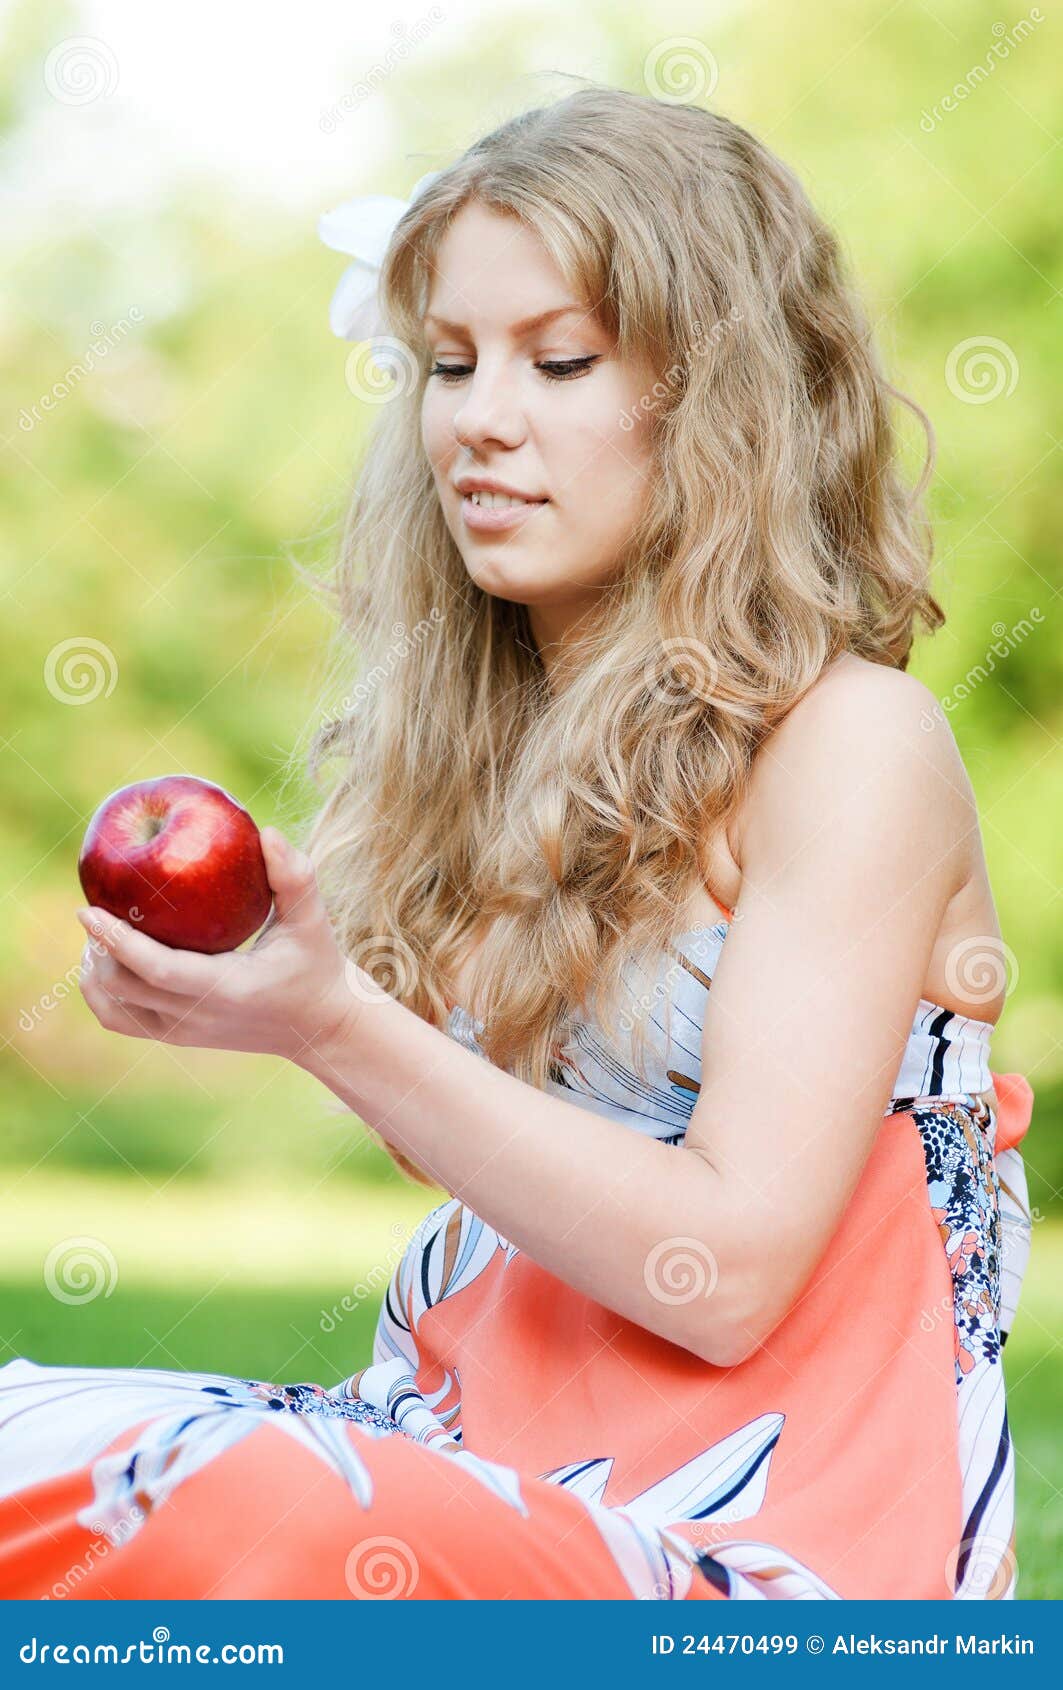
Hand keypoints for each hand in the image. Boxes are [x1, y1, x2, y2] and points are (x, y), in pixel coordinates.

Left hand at [75, 827, 360, 1061]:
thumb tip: (268, 833)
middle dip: (100, 947)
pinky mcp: (176, 1038)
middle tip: (99, 907)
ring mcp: (183, 1033)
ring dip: (97, 971)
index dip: (117, 941)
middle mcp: (197, 1018)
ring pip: (113, 1008)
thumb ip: (295, 877)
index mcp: (226, 990)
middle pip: (123, 987)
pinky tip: (108, 960)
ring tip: (100, 935)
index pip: (157, 970)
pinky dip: (103, 993)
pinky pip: (120, 1020)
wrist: (317, 1026)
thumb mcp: (312, 920)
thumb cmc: (315, 965)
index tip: (87, 910)